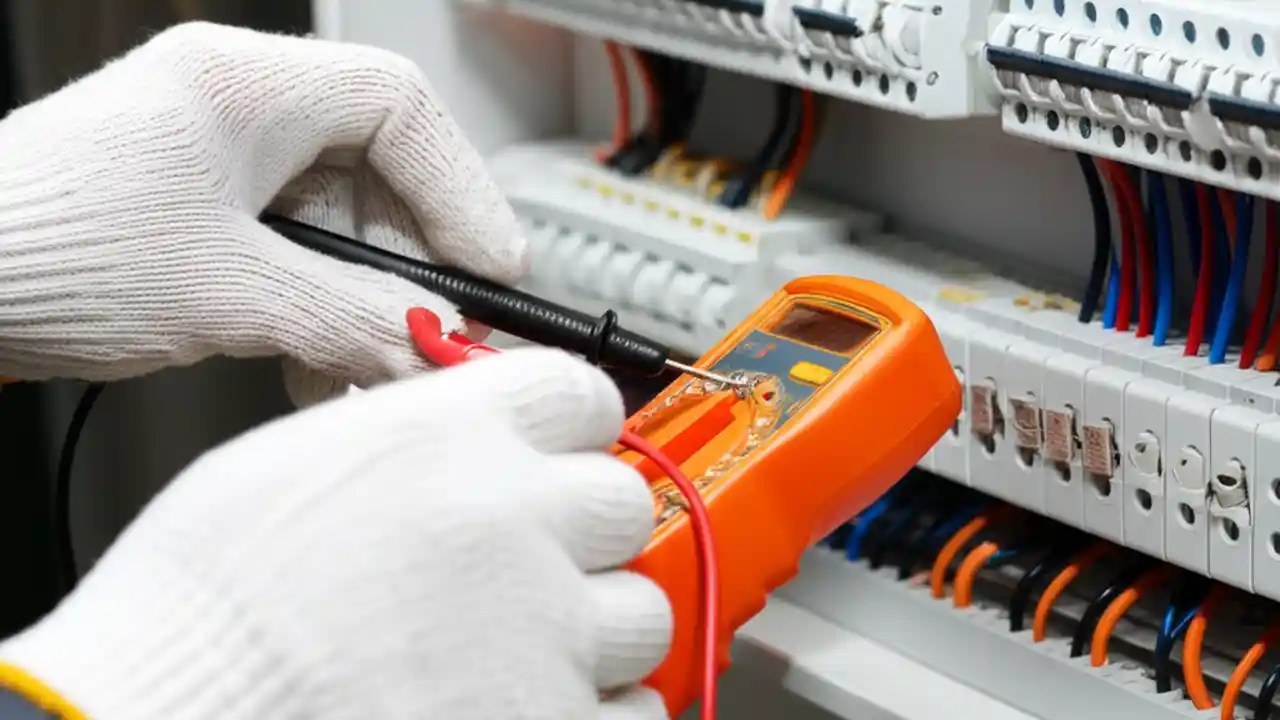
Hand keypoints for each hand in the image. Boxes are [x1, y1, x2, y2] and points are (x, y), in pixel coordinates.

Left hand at [0, 22, 524, 399]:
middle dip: (414, 265)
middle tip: (441, 331)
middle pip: (377, 173)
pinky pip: (290, 253)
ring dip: (362, 305)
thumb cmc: (33, 252)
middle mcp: (232, 110)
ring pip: (337, 224)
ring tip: (367, 369)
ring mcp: (212, 162)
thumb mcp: (230, 295)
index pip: (401, 106)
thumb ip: (353, 319)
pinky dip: (316, 312)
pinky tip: (317, 368)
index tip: (491, 265)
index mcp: (243, 85)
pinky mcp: (195, 215)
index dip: (462, 189)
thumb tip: (435, 342)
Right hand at [0, 350, 671, 718]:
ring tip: (511, 655)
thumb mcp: (289, 467)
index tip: (560, 457)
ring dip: (592, 633)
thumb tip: (465, 441)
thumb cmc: (198, 619)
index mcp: (449, 438)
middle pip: (623, 502)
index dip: (570, 431)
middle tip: (524, 570)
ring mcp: (544, 634)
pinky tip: (520, 707)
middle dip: (581, 535)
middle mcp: (513, 522)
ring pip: (640, 611)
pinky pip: (635, 712)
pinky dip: (592, 712)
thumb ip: (410, 439)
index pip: (581, 393)